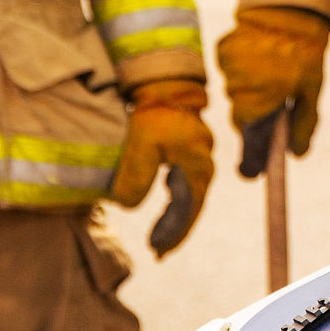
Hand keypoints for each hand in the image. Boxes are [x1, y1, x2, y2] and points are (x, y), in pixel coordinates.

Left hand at [110, 80, 214, 254]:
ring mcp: (196, 153)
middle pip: (189, 206)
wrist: (163, 80)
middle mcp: (202, 162)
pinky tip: (162, 200)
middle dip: (172, 230)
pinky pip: (182, 179)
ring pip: (185, 194)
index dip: (173, 234)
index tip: (157, 251)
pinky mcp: (186, 144)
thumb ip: (134, 177)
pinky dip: (172, 197)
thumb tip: (127, 205)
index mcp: (198, 168)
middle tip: (155, 250)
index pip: (188, 211)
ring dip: (172, 215)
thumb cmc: (153, 112)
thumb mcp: (141, 146)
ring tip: (156, 234)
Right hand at [216, 7, 329, 177]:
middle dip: (258, 117)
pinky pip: (232, 70)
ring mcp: (227, 69)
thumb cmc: (303, 50)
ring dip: (252, 90)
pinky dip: (244, 69)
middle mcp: (237, 89)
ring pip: (237, 92)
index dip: (252, 158)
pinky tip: (260, 56)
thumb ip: (303, 124)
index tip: (252, 173)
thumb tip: (296, 154)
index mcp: (259, 101)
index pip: (250, 139)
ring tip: (273, 74)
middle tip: (275, 107)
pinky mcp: (222, 50)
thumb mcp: (311, 90)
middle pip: (243, 116)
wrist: (286, 5)